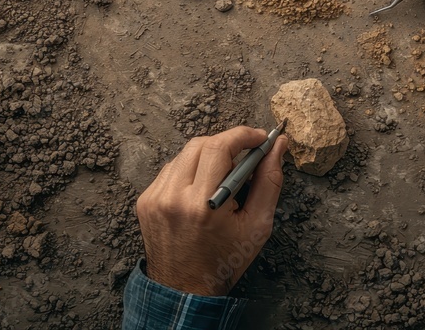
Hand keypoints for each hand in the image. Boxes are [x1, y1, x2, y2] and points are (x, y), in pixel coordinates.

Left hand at [135, 126, 287, 295]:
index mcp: (204, 204)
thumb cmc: (225, 261)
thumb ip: (270, 181)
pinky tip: (202, 186)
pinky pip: (170, 170)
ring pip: (184, 154)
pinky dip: (189, 170)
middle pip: (200, 144)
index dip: (243, 135)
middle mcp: (174, 197)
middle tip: (245, 153)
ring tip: (224, 174)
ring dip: (208, 155)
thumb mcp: (258, 225)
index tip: (259, 137)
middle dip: (227, 142)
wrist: (186, 290)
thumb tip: (278, 147)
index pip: (220, 147)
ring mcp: (155, 198)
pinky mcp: (146, 201)